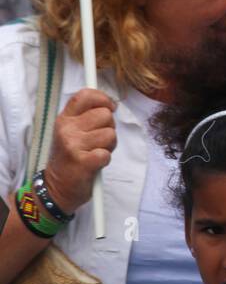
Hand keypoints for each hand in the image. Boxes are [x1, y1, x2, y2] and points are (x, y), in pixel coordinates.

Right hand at [43, 88, 117, 213]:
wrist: (57, 188)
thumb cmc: (70, 158)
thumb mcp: (70, 132)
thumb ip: (86, 117)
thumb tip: (111, 105)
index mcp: (64, 119)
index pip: (85, 95)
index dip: (102, 98)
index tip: (110, 107)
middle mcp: (67, 129)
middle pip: (105, 114)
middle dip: (109, 127)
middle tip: (98, 141)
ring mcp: (74, 145)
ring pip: (110, 134)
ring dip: (109, 145)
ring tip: (96, 152)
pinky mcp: (83, 162)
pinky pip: (107, 153)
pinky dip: (105, 160)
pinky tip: (94, 164)